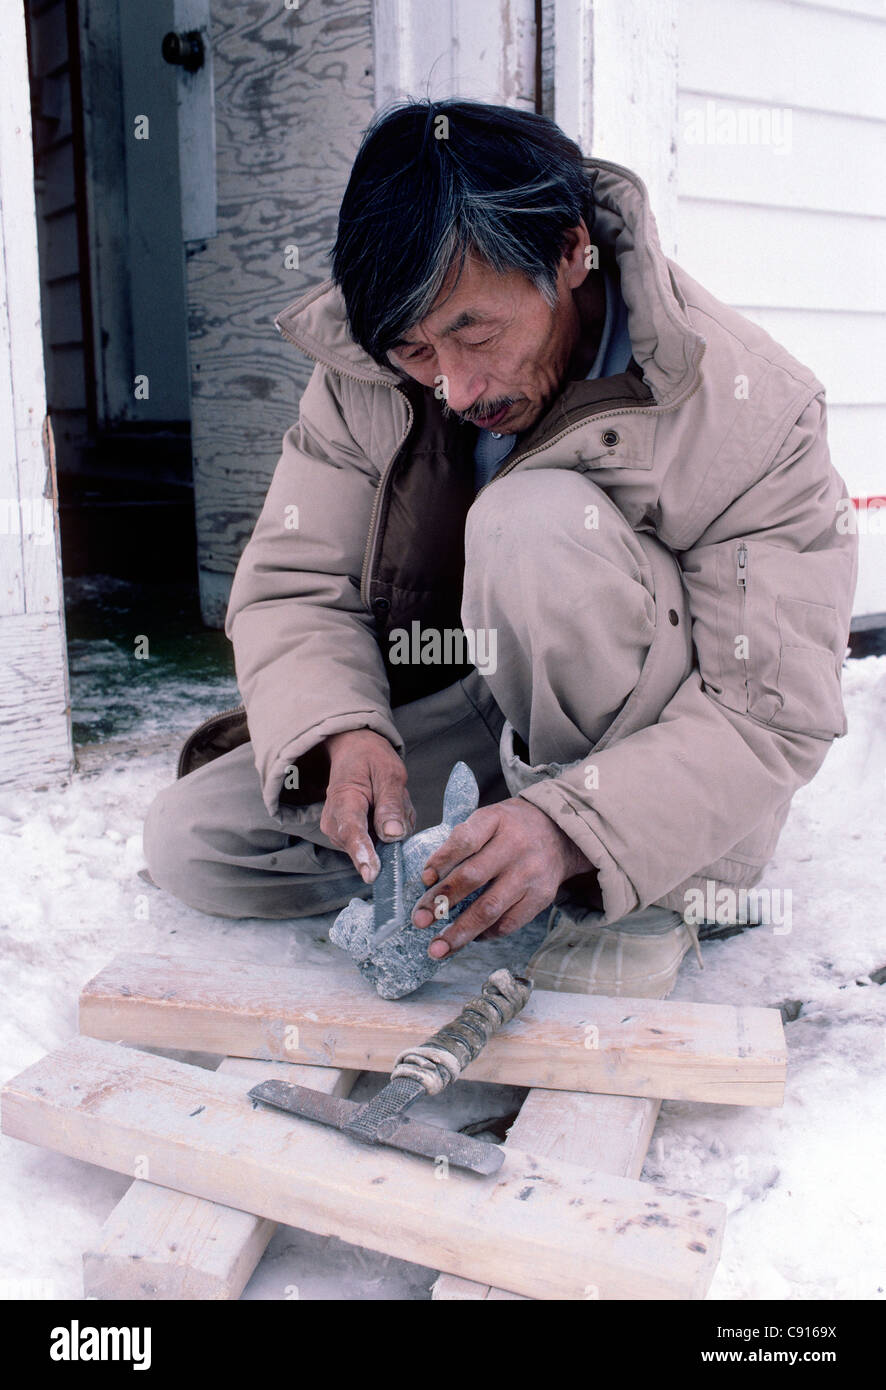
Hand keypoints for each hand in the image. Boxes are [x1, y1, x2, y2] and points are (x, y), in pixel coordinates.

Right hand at [320, 729, 414, 882]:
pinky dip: (392, 828)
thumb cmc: (370, 759)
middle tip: (398, 795)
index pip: (351, 832)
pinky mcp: (352, 840)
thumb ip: (391, 803)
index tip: (372, 872)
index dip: (363, 853)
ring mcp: (341, 835)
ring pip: (380, 846)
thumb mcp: (389, 772)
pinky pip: (381, 844)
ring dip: (395, 826)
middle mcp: (335, 824)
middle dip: (394, 829)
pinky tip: (389, 808)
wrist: (352, 753)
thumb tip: (393, 835)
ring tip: (392, 796)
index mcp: (343, 800)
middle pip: (368, 844)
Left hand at [411, 797, 591, 957]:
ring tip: (438, 949)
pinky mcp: (541, 897)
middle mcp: (515, 846)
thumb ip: (460, 842)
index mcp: (496, 820)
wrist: (559, 834)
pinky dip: (485, 934)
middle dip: (442, 902)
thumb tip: (430, 880)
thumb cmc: (509, 829)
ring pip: (490, 908)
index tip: (425, 880)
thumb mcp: (487, 819)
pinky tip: (469, 937)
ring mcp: (530, 873)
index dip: (442, 860)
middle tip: (420, 920)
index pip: (465, 840)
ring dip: (460, 931)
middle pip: (473, 877)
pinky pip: (508, 923)